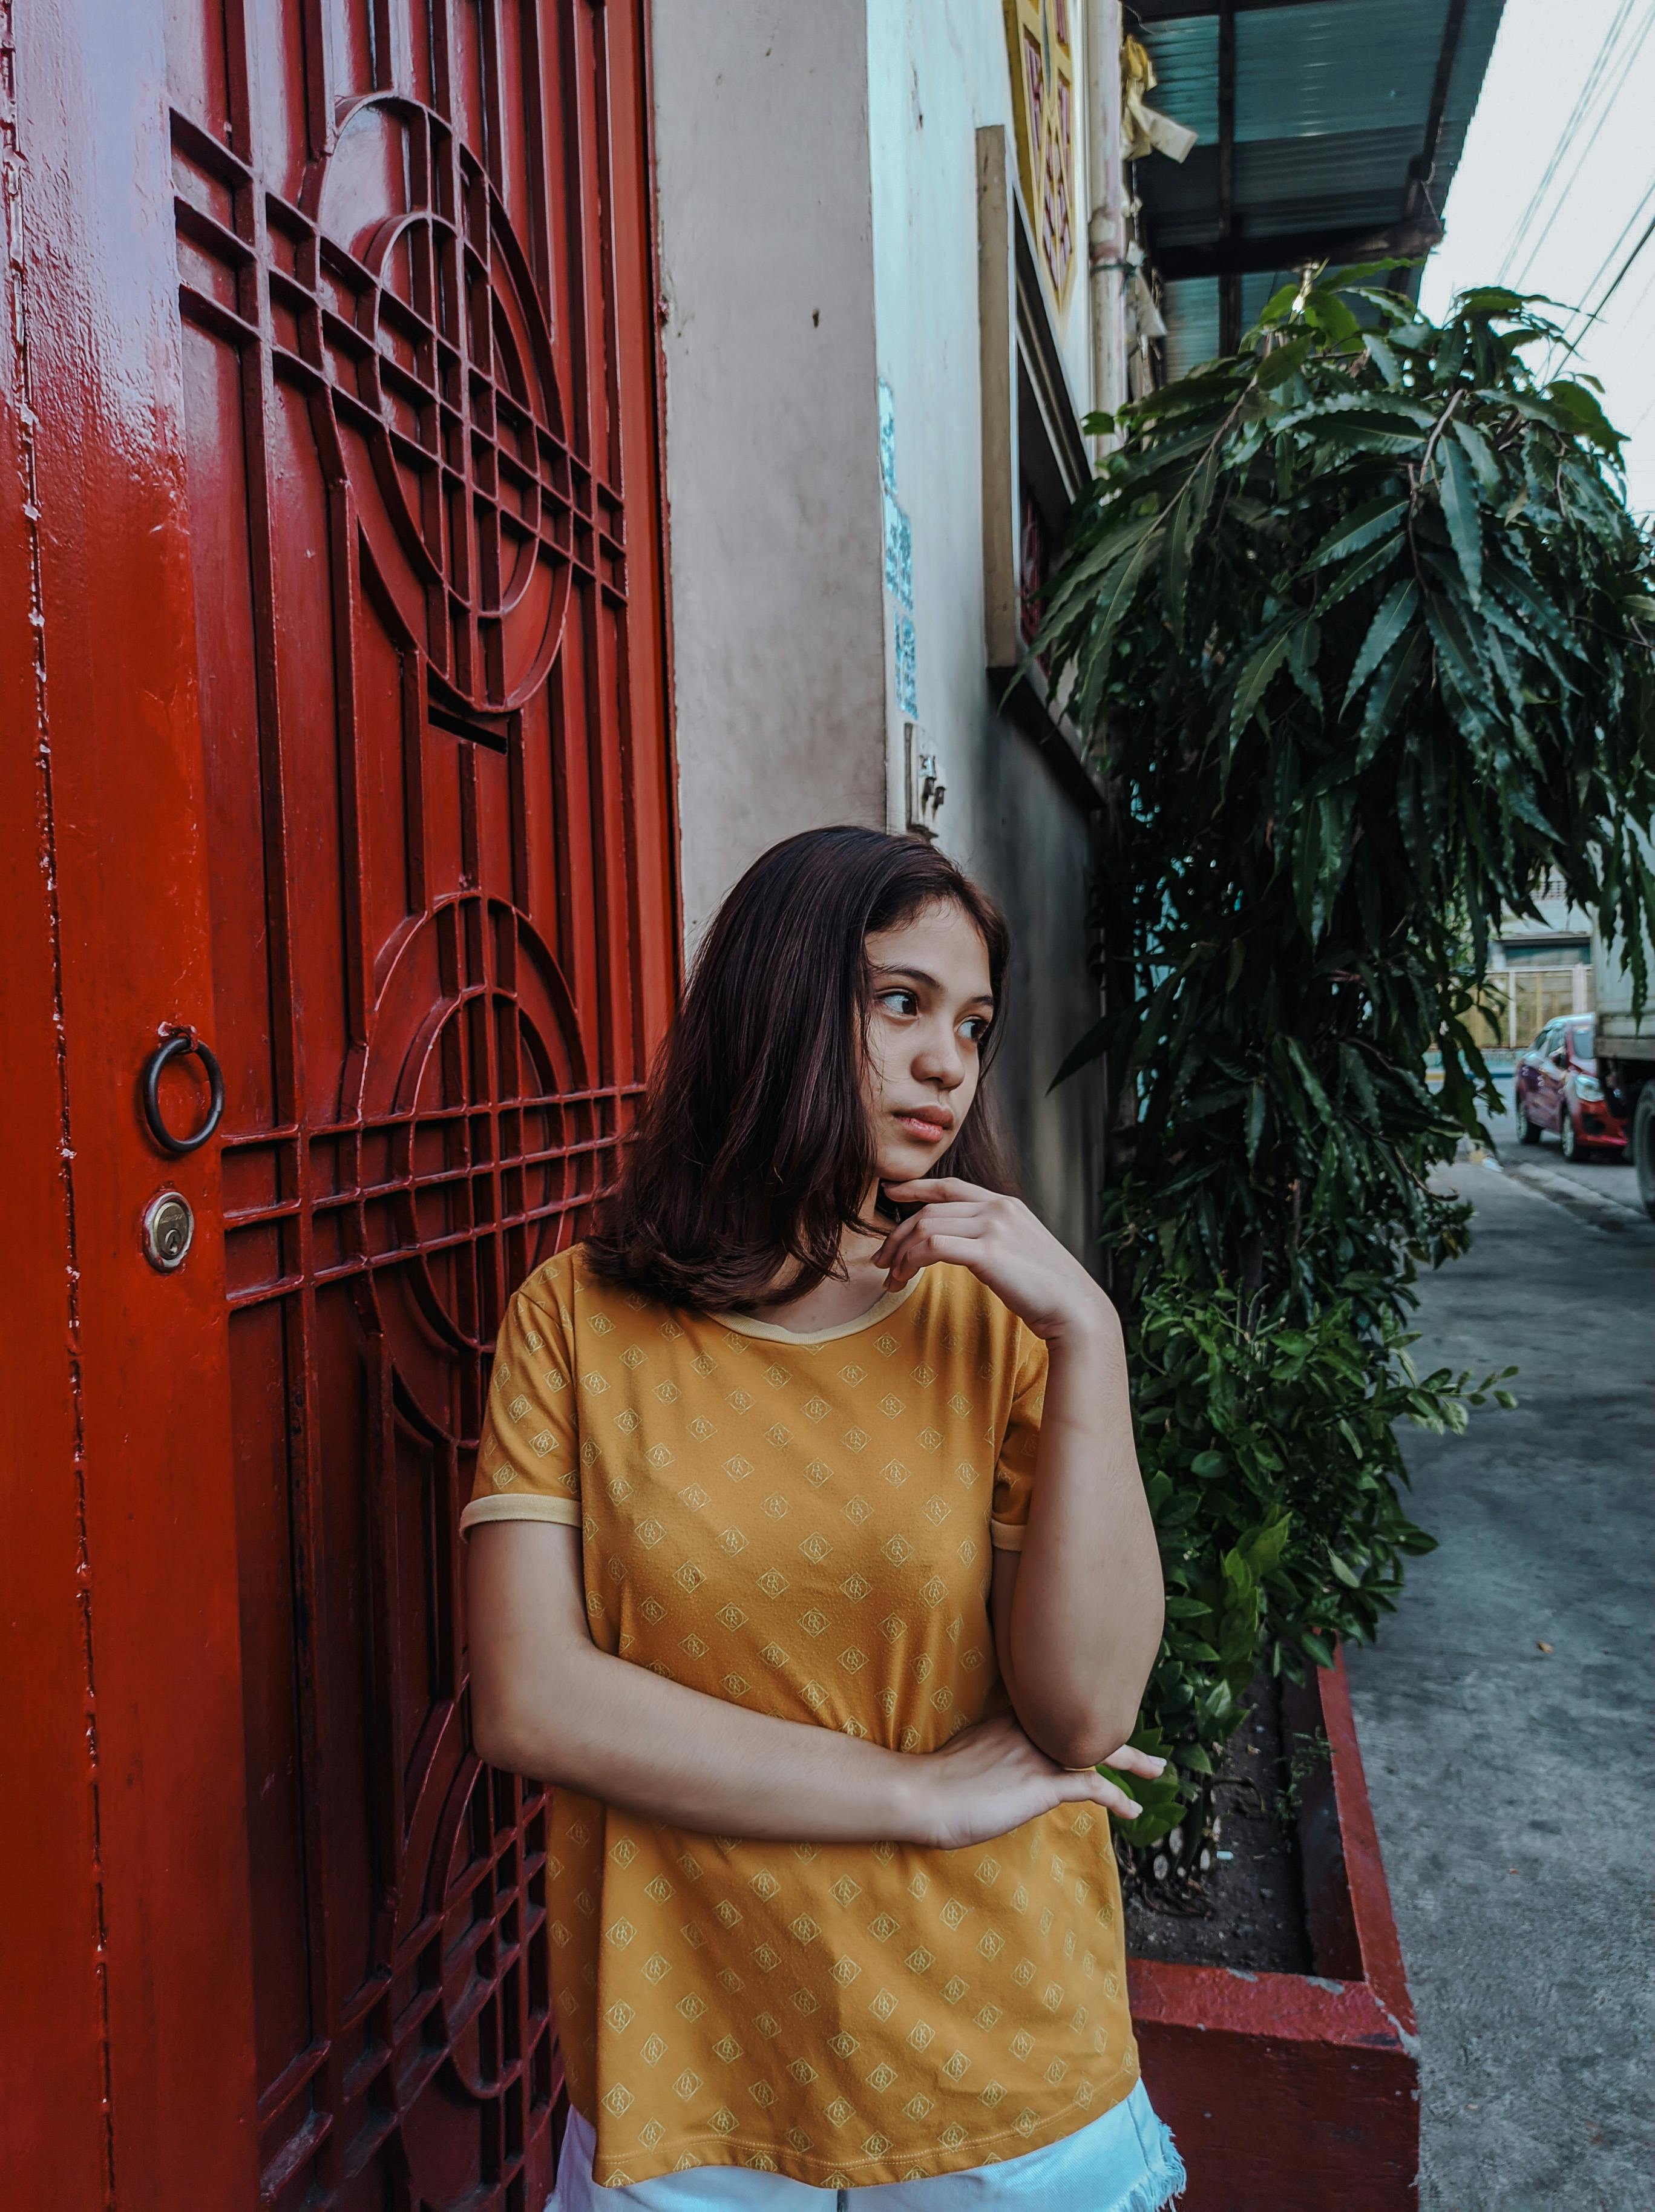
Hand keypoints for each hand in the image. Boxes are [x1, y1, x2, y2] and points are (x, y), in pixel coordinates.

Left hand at [874, 1178, 1115, 1345]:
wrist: (1075, 1308)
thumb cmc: (1046, 1288)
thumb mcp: (1019, 1250)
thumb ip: (993, 1238)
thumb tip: (961, 1245)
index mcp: (1005, 1204)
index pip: (950, 1187)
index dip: (916, 1187)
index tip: (891, 1193)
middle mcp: (998, 1208)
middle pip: (929, 1210)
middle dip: (897, 1235)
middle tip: (880, 1261)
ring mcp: (994, 1227)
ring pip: (925, 1227)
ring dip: (899, 1253)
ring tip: (891, 1278)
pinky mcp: (988, 1252)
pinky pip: (932, 1246)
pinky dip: (910, 1260)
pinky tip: (904, 1277)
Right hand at [907, 1711, 1165, 1850]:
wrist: (922, 1794)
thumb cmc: (935, 1781)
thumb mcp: (967, 1752)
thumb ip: (991, 1749)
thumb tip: (998, 1763)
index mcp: (1011, 1718)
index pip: (1058, 1709)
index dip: (1083, 1710)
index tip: (1102, 1711)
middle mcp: (1030, 1729)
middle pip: (1086, 1722)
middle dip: (1118, 1728)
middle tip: (1142, 1735)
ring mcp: (1038, 1755)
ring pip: (1098, 1751)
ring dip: (1132, 1761)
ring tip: (1157, 1769)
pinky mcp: (1042, 1785)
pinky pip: (1092, 1788)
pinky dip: (1117, 1798)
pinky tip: (1132, 1809)